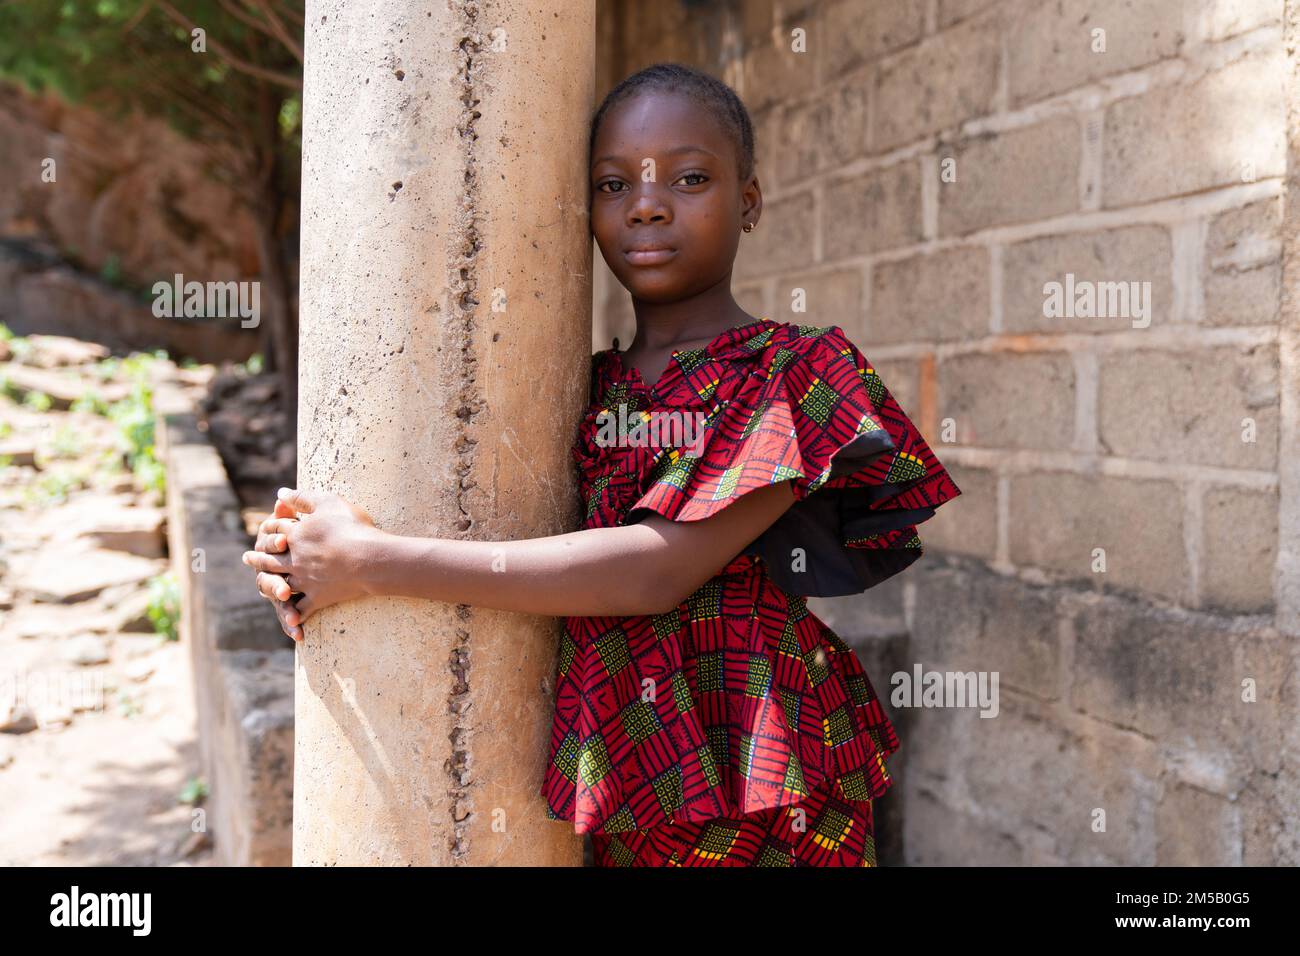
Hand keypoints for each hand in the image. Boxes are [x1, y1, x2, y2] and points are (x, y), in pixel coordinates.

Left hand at [242, 487, 379, 632]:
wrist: (368, 558)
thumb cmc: (351, 527)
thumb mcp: (328, 502)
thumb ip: (302, 497)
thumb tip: (280, 493)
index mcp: (295, 536)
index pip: (276, 531)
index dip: (270, 529)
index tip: (261, 530)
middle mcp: (294, 560)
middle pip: (270, 559)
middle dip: (258, 558)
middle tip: (247, 558)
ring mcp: (304, 581)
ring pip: (281, 584)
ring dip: (269, 586)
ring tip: (263, 587)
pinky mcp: (318, 597)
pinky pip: (302, 609)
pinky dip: (295, 615)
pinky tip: (292, 619)